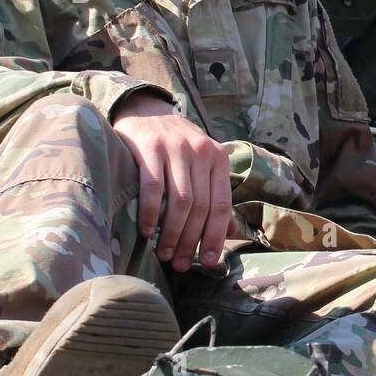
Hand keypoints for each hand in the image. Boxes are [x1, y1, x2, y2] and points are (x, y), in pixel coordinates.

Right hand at [111, 93, 231, 271]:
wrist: (146, 111)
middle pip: (200, 207)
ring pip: (179, 201)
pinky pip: (153, 188)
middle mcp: (200, 152)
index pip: (221, 205)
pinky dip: (152, 213)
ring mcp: (175, 148)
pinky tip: (147, 231)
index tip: (208, 262)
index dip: (215, 236)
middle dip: (190, 241)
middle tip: (179, 264)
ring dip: (172, 234)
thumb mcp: (201, 164)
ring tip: (163, 254)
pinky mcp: (149, 148)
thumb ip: (214, 194)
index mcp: (218, 159)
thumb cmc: (176, 147)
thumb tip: (229, 232)